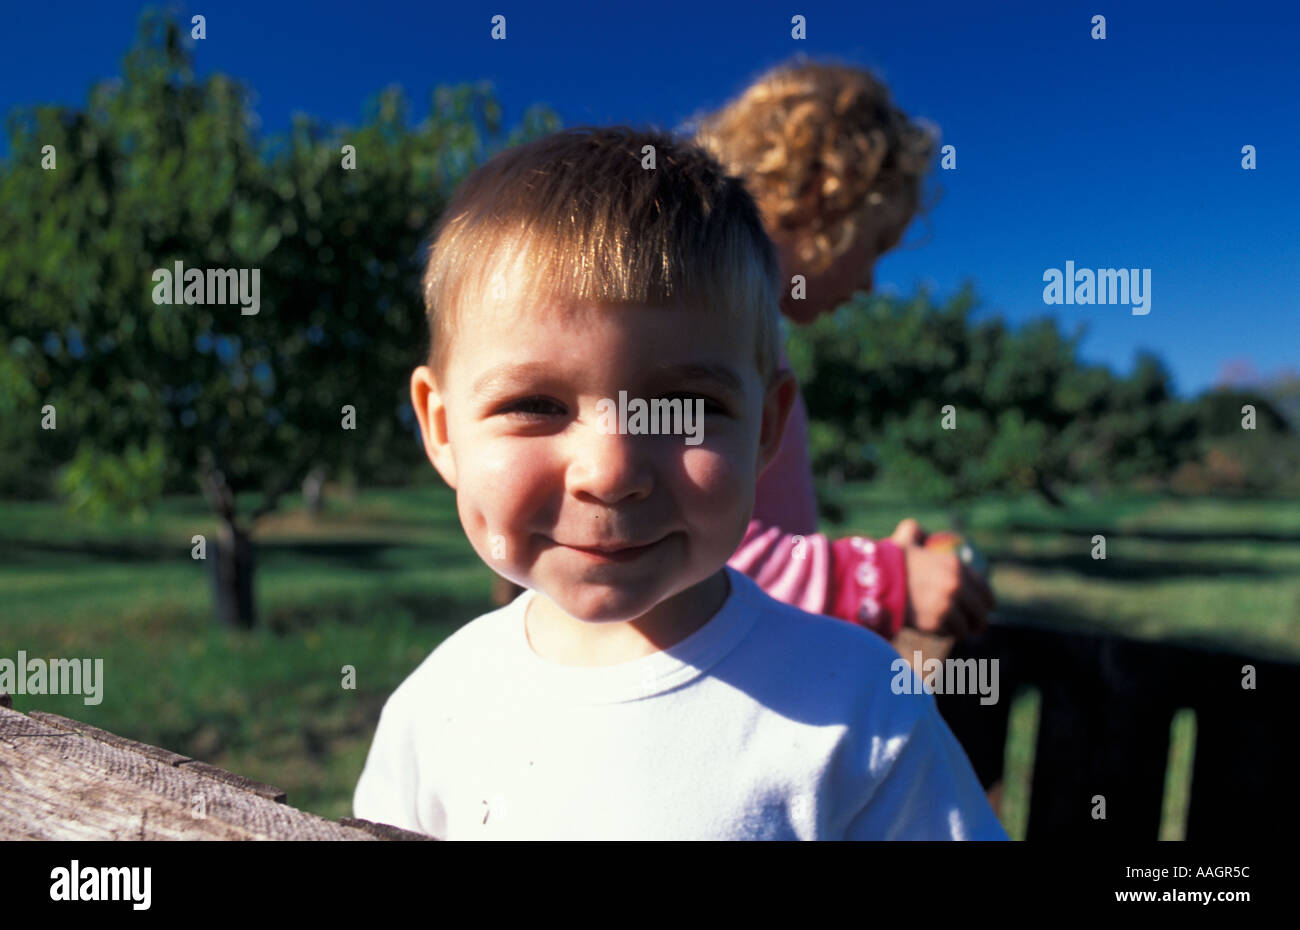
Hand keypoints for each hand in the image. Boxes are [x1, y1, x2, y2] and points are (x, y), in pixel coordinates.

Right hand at [891, 519, 995, 637]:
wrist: (874, 581)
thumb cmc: (889, 561)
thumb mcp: (905, 539)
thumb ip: (916, 532)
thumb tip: (922, 533)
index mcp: (956, 566)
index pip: (984, 590)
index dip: (986, 602)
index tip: (983, 608)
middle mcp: (956, 586)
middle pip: (981, 613)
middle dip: (978, 622)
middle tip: (972, 626)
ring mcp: (947, 605)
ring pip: (965, 628)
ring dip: (960, 630)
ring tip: (953, 630)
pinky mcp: (935, 623)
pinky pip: (947, 634)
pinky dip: (943, 633)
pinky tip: (935, 629)